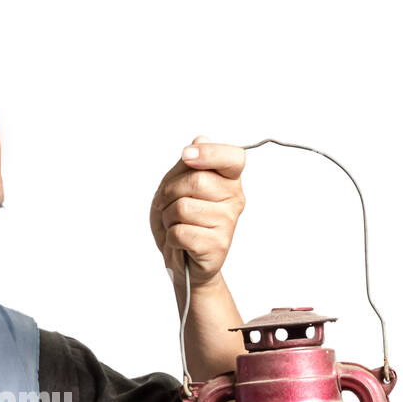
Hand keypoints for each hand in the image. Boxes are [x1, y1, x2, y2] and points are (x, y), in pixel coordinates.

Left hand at [149, 135, 245, 290]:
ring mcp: (228, 223)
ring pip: (183, 208)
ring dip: (168, 217)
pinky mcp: (217, 245)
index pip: (232, 157)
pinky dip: (170, 237)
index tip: (187, 156)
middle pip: (196, 181)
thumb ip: (188, 164)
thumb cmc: (181, 221)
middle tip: (169, 205)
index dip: (209, 153)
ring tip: (176, 225)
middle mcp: (234, 199)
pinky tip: (180, 241)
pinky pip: (180, 231)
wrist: (183, 261)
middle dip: (170, 192)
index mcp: (229, 180)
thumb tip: (200, 140)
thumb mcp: (177, 186)